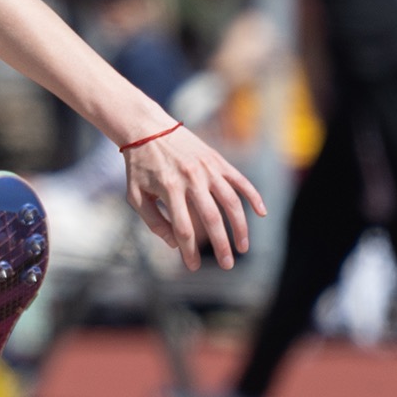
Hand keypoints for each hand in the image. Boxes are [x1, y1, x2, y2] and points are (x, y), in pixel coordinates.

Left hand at [124, 126, 267, 270]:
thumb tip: (174, 244)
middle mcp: (191, 178)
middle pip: (211, 218)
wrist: (147, 128)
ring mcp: (207, 168)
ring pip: (230, 202)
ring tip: (243, 247)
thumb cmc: (140, 166)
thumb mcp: (135, 195)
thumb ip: (153, 222)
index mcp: (169, 188)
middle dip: (220, 246)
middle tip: (227, 266)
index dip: (188, 251)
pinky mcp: (217, 160)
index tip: (191, 268)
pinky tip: (261, 213)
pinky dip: (253, 196)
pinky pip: (239, 180)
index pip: (183, 228)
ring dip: (240, 227)